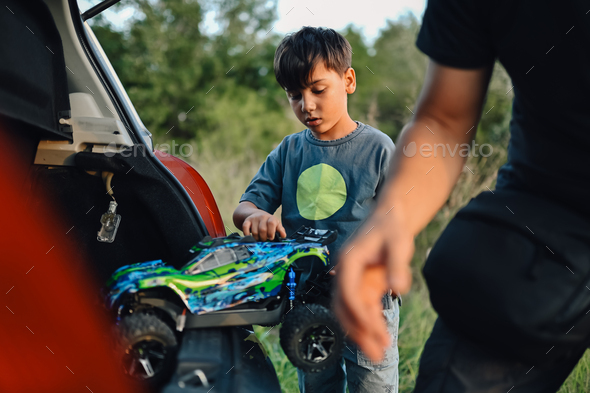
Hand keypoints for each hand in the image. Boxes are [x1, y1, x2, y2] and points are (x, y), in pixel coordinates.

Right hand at [242, 211, 286, 240]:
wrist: (257, 214)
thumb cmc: (268, 222)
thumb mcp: (276, 224)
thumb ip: (280, 230)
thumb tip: (283, 236)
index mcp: (271, 218)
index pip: (271, 223)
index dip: (271, 232)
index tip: (271, 238)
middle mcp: (262, 217)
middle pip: (262, 229)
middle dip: (264, 238)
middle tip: (264, 240)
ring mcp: (254, 219)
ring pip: (254, 232)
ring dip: (257, 238)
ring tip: (259, 239)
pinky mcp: (247, 221)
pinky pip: (245, 228)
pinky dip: (247, 234)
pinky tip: (250, 237)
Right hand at [333, 214, 414, 361]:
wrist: (389, 218)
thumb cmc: (392, 228)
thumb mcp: (398, 243)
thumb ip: (397, 265)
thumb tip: (399, 288)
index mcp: (349, 260)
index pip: (348, 293)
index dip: (360, 314)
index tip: (376, 331)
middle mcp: (344, 272)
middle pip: (344, 307)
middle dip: (358, 332)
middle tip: (376, 354)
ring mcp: (351, 280)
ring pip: (349, 312)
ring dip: (361, 333)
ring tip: (379, 353)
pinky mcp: (360, 285)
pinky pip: (361, 309)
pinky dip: (369, 324)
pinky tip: (381, 337)